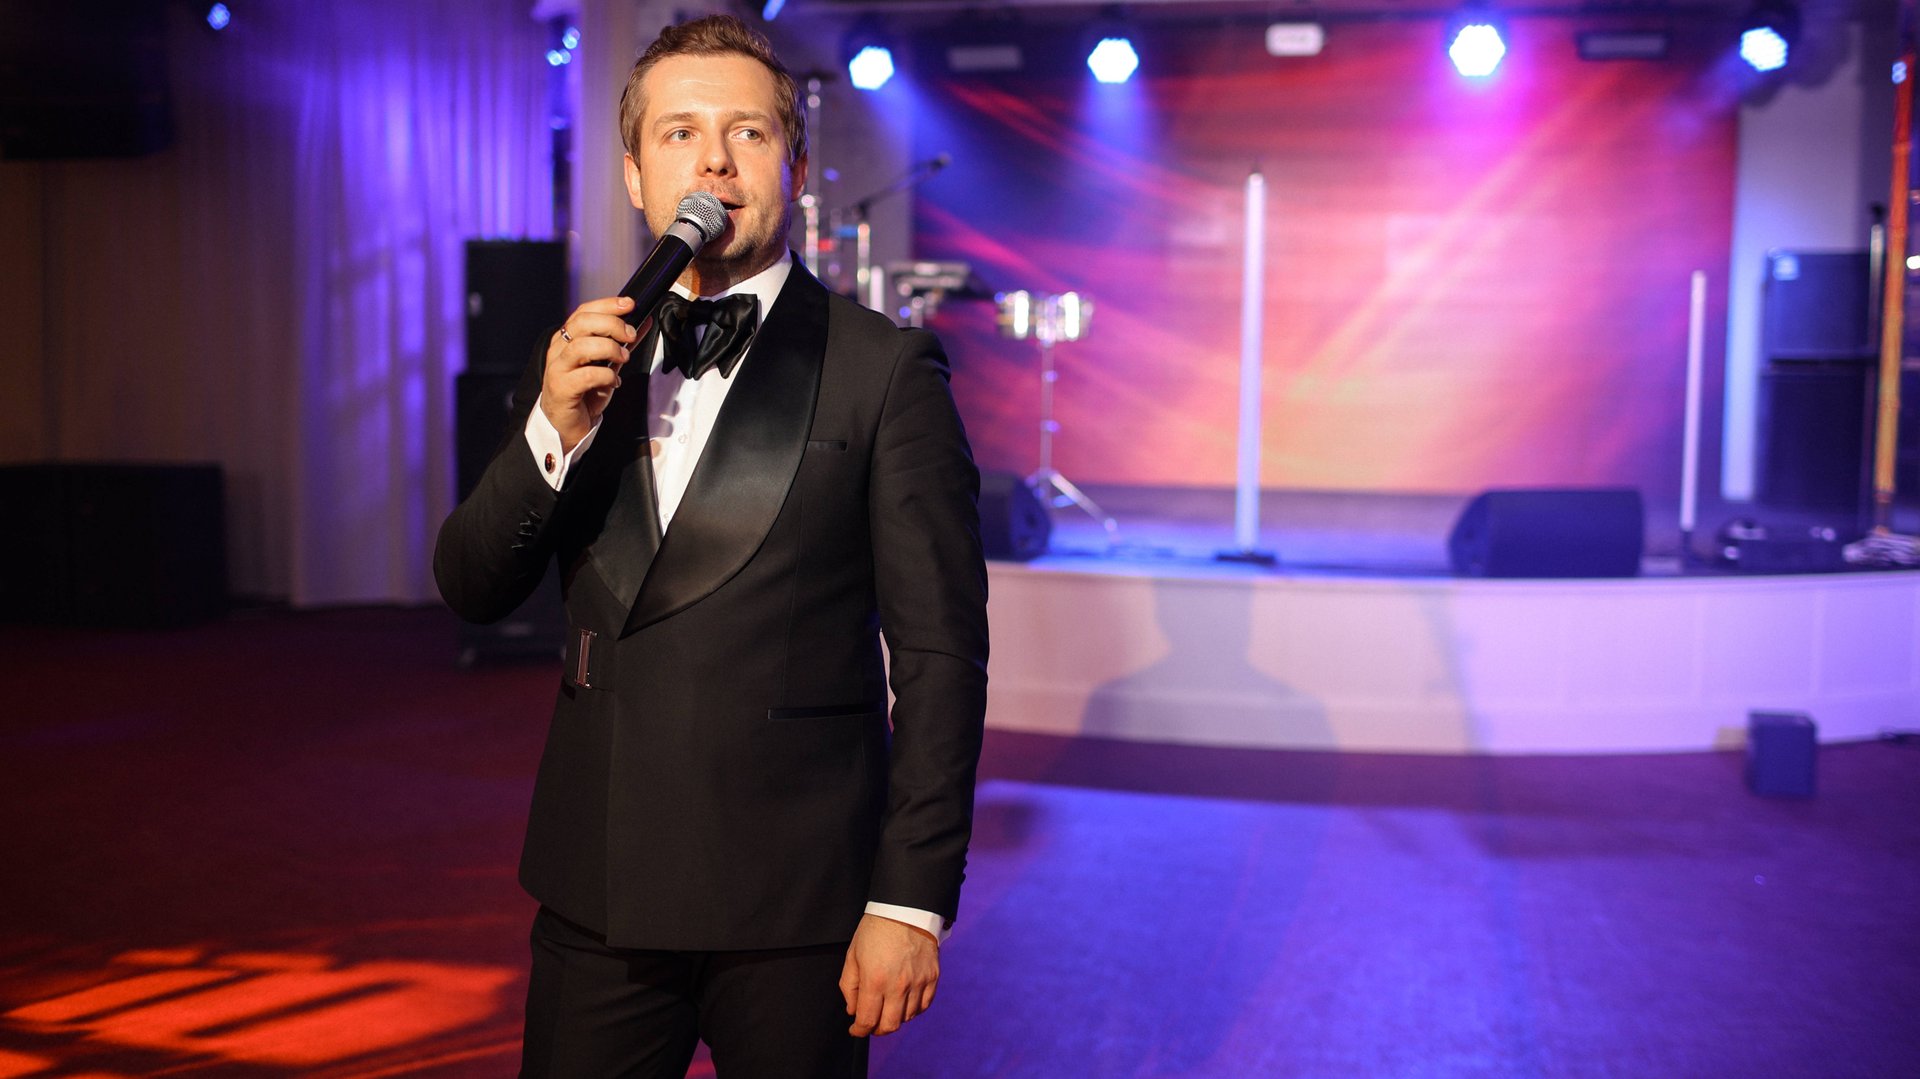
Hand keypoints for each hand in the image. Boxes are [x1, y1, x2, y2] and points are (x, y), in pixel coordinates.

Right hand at [542, 296, 640, 452]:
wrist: (566, 425)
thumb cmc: (584, 393)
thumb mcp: (607, 364)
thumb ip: (622, 344)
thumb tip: (642, 323)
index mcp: (567, 339)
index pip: (583, 311)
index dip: (607, 304)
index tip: (629, 304)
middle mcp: (559, 350)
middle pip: (582, 323)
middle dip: (612, 325)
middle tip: (630, 335)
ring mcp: (557, 368)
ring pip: (582, 346)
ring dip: (609, 349)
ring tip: (623, 358)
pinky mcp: (561, 388)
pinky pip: (586, 375)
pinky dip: (606, 376)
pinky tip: (613, 382)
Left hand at [840, 913, 939, 1036]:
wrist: (905, 909)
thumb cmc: (875, 930)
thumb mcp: (852, 955)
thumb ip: (849, 986)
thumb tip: (853, 1010)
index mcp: (875, 980)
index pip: (867, 1020)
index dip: (859, 1030)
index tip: (856, 1029)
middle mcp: (898, 985)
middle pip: (889, 1026)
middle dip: (877, 1029)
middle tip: (872, 1023)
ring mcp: (918, 982)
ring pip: (907, 1017)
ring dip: (895, 1017)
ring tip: (887, 1007)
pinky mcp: (932, 977)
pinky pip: (924, 1005)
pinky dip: (913, 1009)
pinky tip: (904, 1002)